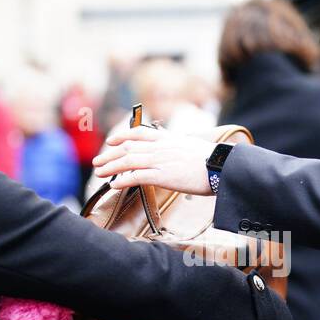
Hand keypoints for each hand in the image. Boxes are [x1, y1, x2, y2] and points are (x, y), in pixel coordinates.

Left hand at [92, 125, 212, 194]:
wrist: (221, 166)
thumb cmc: (211, 159)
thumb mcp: (191, 144)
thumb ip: (176, 142)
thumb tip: (170, 139)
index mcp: (167, 139)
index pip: (138, 133)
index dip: (122, 136)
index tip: (111, 141)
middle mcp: (160, 148)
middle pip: (128, 148)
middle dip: (110, 155)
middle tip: (97, 162)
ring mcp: (160, 161)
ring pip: (128, 161)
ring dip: (111, 168)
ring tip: (100, 174)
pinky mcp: (163, 176)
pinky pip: (137, 177)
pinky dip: (122, 180)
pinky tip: (114, 185)